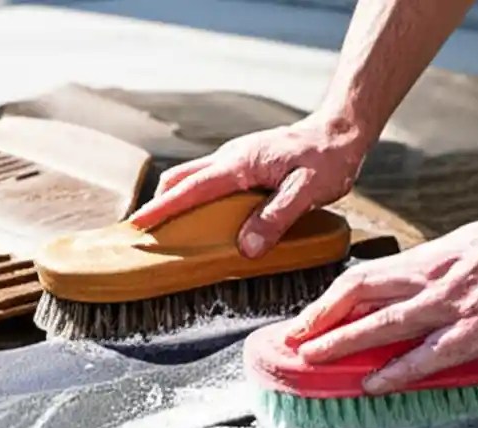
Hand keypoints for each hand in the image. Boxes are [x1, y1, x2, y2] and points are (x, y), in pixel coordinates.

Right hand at [128, 117, 365, 258]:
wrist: (339, 130)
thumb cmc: (328, 159)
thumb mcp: (308, 192)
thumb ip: (276, 218)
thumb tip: (246, 247)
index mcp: (241, 164)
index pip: (192, 188)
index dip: (163, 208)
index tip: (138, 223)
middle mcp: (231, 156)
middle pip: (181, 178)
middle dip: (160, 202)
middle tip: (146, 229)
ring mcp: (236, 157)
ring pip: (192, 175)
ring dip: (175, 197)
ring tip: (167, 225)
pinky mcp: (244, 161)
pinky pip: (208, 178)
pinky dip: (194, 194)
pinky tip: (202, 213)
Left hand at [286, 200, 477, 393]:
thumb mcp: (465, 247)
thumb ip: (434, 271)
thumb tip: (412, 287)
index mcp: (427, 259)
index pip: (362, 278)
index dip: (327, 301)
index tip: (305, 319)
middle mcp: (431, 279)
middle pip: (360, 298)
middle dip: (320, 323)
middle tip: (291, 342)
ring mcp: (453, 304)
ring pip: (383, 324)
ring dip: (343, 343)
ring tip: (312, 360)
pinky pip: (430, 353)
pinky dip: (398, 370)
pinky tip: (376, 382)